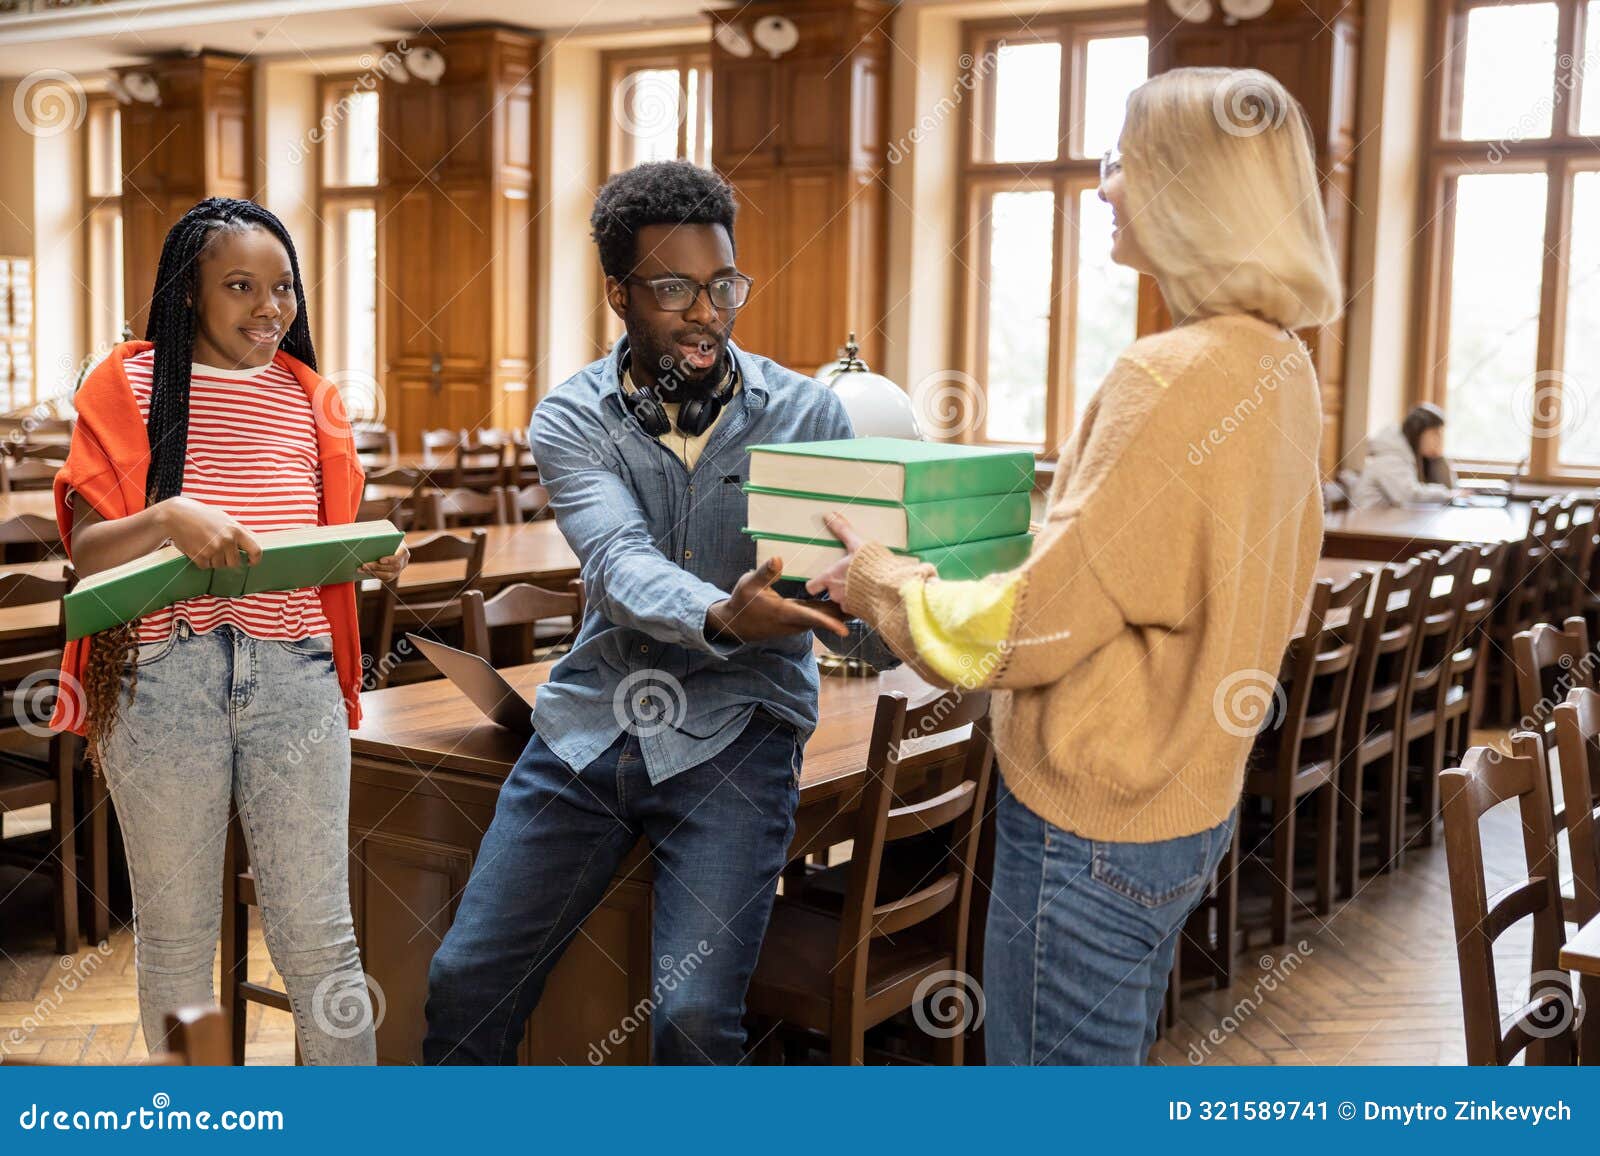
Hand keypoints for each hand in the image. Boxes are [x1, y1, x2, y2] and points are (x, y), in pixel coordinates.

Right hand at [155, 496, 262, 570]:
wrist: (177, 515)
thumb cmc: (202, 515)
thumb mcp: (225, 519)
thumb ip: (240, 532)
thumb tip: (253, 544)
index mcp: (236, 530)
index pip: (256, 550)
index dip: (255, 559)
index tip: (251, 562)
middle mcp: (227, 541)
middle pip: (235, 563)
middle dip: (228, 559)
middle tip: (218, 549)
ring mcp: (213, 549)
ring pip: (220, 566)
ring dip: (214, 560)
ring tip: (206, 545)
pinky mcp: (200, 556)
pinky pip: (206, 566)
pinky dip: (202, 561)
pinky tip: (197, 548)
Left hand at [359, 543, 410, 582]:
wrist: (390, 545)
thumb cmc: (387, 538)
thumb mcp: (387, 535)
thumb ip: (382, 538)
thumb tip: (367, 539)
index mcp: (403, 551)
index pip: (399, 556)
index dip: (390, 559)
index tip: (380, 560)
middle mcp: (403, 562)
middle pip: (392, 568)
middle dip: (377, 567)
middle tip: (364, 565)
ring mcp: (398, 571)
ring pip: (388, 576)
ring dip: (373, 572)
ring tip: (361, 569)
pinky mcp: (392, 576)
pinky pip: (383, 578)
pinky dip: (373, 574)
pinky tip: (363, 571)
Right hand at [707, 557, 849, 642]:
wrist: (737, 624)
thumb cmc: (743, 603)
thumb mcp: (749, 584)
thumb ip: (765, 573)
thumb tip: (778, 559)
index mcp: (785, 613)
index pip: (811, 618)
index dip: (828, 624)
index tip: (845, 630)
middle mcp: (796, 621)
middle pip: (826, 618)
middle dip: (845, 613)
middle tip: (867, 604)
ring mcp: (798, 622)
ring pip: (824, 617)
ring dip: (840, 610)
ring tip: (862, 598)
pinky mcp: (799, 619)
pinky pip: (819, 615)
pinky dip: (831, 609)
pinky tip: (841, 598)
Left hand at [803, 512, 865, 606]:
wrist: (889, 586)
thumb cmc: (871, 566)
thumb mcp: (856, 544)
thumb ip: (842, 530)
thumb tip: (829, 515)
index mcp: (830, 577)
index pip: (812, 587)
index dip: (815, 584)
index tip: (819, 582)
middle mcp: (835, 594)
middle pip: (831, 593)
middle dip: (840, 588)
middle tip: (850, 579)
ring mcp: (848, 605)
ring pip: (845, 602)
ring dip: (852, 596)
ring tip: (864, 586)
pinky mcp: (862, 613)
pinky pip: (859, 609)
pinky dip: (864, 603)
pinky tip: (873, 595)